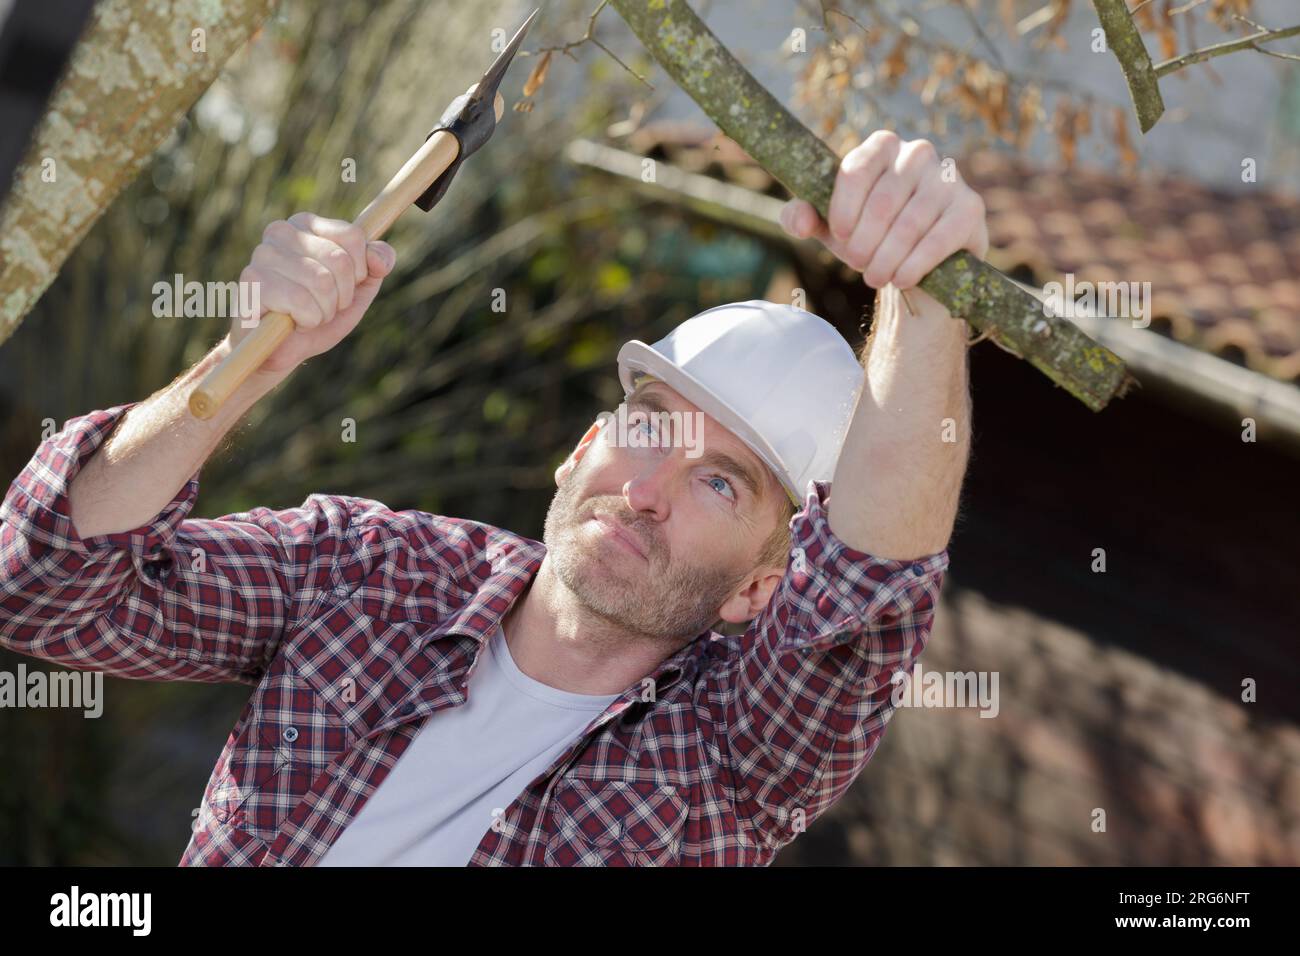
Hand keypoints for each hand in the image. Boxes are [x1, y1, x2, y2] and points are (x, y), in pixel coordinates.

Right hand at [230, 211, 396, 374]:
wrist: (281, 351)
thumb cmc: (319, 314)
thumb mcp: (359, 290)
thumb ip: (378, 264)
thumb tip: (379, 257)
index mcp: (306, 224)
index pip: (354, 236)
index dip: (360, 272)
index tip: (345, 286)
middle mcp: (281, 231)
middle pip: (340, 260)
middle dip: (342, 295)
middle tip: (323, 305)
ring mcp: (263, 253)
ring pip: (322, 282)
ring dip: (324, 311)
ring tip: (307, 314)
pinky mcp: (253, 281)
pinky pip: (302, 302)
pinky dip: (307, 320)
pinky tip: (292, 320)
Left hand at [778, 131, 987, 293]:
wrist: (917, 263)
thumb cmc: (869, 236)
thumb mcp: (831, 228)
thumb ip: (804, 217)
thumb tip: (800, 219)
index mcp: (881, 147)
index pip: (855, 171)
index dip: (843, 209)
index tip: (839, 237)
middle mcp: (917, 153)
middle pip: (883, 202)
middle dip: (864, 242)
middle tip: (858, 265)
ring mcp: (949, 177)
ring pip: (909, 224)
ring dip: (887, 259)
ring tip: (876, 277)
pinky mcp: (970, 208)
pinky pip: (939, 239)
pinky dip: (915, 265)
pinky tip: (901, 280)